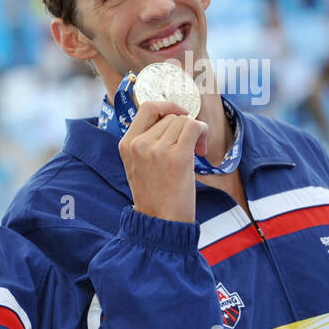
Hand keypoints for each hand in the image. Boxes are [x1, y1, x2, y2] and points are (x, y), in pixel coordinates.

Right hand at [120, 99, 208, 223]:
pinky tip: (202, 150)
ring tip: (195, 152)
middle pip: (170, 116)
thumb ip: (147, 142)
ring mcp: (156, 150)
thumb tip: (174, 117)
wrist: (160, 222)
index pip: (148, 108)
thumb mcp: (139, 165)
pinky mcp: (177, 157)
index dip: (168, 106)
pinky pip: (194, 128)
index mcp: (126, 144)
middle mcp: (138, 144)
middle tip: (191, 145)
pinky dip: (202, 133)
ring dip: (195, 132)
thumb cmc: (155, 195)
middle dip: (185, 126)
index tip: (180, 115)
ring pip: (183, 122)